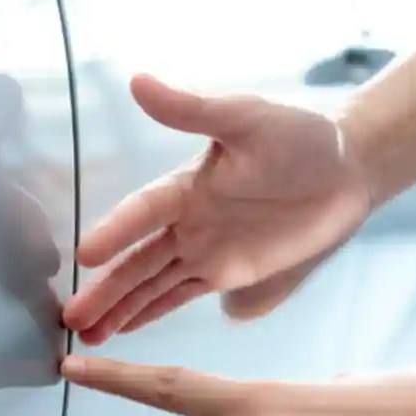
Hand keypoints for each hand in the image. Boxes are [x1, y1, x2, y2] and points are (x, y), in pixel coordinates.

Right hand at [63, 75, 373, 343]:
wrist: (346, 170)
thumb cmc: (298, 137)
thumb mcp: (246, 118)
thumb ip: (192, 109)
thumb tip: (138, 80)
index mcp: (186, 184)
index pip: (143, 212)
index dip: (115, 232)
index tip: (85, 255)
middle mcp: (186, 221)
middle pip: (136, 260)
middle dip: (104, 288)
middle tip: (69, 317)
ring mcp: (203, 250)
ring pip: (151, 284)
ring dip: (118, 309)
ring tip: (84, 335)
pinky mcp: (226, 272)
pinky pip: (180, 296)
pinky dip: (150, 313)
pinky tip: (123, 330)